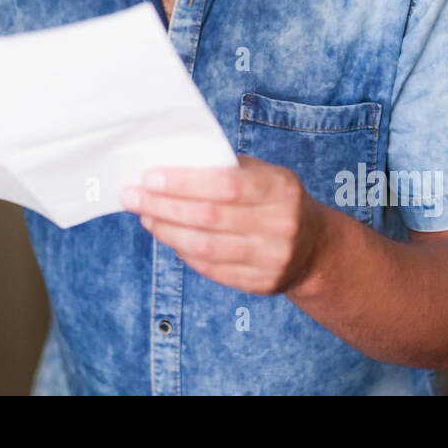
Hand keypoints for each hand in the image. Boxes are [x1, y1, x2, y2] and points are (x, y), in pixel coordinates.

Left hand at [120, 156, 322, 295]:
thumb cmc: (277, 200)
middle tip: (131, 196)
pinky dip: (184, 252)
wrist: (316, 248)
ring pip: (205, 247)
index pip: (225, 185)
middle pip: (209, 217)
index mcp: (280, 189)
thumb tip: (171, 163)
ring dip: (167, 231)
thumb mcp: (264, 174)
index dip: (183, 182)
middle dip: (163, 206)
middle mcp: (279, 225)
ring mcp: (271, 259)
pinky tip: (168, 237)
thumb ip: (226, 168)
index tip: (149, 177)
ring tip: (144, 216)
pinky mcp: (261, 284)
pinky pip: (211, 269)